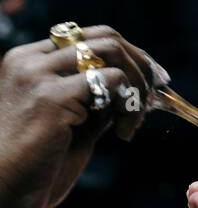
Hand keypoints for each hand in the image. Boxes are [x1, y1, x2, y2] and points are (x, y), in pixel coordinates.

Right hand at [0, 25, 154, 207]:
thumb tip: (129, 90)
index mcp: (27, 62)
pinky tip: (124, 132)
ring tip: (138, 118)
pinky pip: (111, 80)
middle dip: (141, 61)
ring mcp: (37, 75)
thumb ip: (91, 102)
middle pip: (104, 37)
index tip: (150, 79)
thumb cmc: (28, 171)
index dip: (127, 55)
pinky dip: (129, 102)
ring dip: (137, 81)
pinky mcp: (50, 97)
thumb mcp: (65, 125)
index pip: (88, 39)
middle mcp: (29, 61)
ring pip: (111, 51)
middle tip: (159, 89)